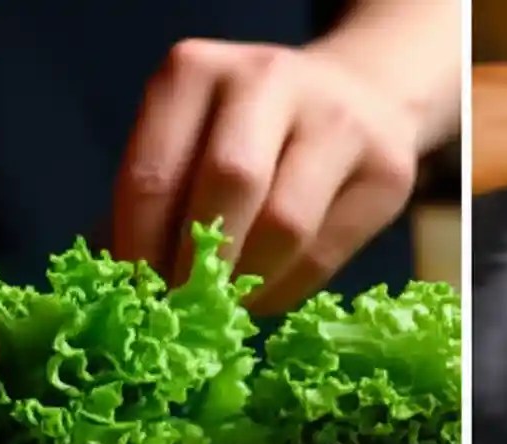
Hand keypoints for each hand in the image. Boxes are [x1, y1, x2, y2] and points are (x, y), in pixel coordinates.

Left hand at [112, 40, 419, 313]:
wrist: (359, 96)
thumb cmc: (248, 133)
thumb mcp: (190, 138)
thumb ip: (156, 201)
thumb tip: (118, 290)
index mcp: (197, 70)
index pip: (154, 174)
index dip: (140, 248)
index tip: (135, 296)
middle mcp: (269, 81)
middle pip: (228, 188)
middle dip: (197, 266)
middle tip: (180, 311)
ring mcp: (338, 120)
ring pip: (284, 226)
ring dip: (246, 284)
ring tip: (223, 306)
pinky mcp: (387, 169)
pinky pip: (324, 253)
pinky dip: (285, 289)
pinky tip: (264, 292)